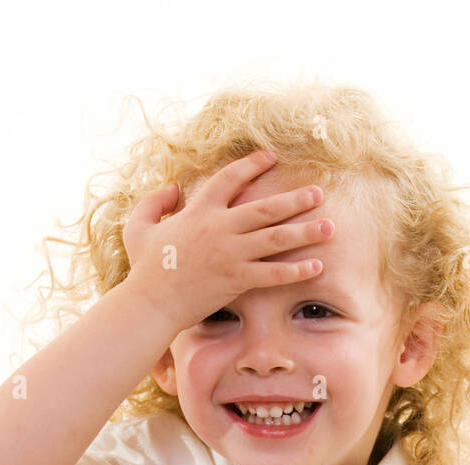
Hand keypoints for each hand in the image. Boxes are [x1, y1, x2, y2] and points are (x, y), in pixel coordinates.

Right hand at [120, 149, 333, 334]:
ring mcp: (230, 254)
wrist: (151, 302)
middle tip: (319, 193)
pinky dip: (296, 271)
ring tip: (330, 227)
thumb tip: (171, 188)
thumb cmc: (146, 268)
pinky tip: (317, 267)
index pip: (230, 178)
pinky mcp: (237, 280)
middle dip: (295, 199)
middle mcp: (219, 227)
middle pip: (266, 208)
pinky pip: (274, 274)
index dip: (251, 165)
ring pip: (276, 238)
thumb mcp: (138, 227)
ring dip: (306, 232)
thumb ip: (154, 202)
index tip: (271, 158)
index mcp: (199, 210)